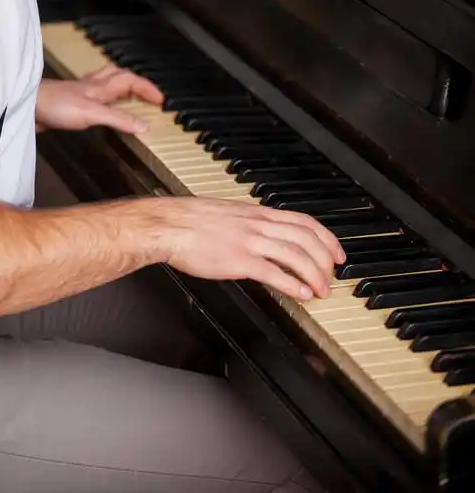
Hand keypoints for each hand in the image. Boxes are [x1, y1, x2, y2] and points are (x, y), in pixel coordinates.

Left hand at [35, 67, 162, 132]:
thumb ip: (117, 119)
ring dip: (120, 85)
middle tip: (148, 94)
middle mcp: (92, 87)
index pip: (131, 81)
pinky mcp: (69, 102)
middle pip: (119, 76)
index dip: (148, 88)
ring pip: (105, 82)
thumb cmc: (55, 105)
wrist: (25, 105)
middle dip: (136, 81)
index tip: (162, 100)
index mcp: (101, 87)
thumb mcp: (91, 113)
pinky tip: (100, 106)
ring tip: (130, 93)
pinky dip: (103, 97)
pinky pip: (92, 95)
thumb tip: (144, 125)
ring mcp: (79, 93)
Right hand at [151, 197, 344, 299]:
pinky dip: (293, 284)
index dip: (326, 238)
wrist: (169, 225)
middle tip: (332, 277)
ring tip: (321, 290)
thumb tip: (264, 234)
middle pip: (306, 239)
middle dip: (325, 260)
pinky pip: (274, 272)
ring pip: (296, 255)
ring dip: (315, 275)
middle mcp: (258, 224)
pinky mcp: (238, 260)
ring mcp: (250, 241)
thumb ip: (249, 223)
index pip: (304, 221)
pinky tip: (302, 294)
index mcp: (257, 212)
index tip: (336, 253)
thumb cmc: (191, 221)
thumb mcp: (228, 213)